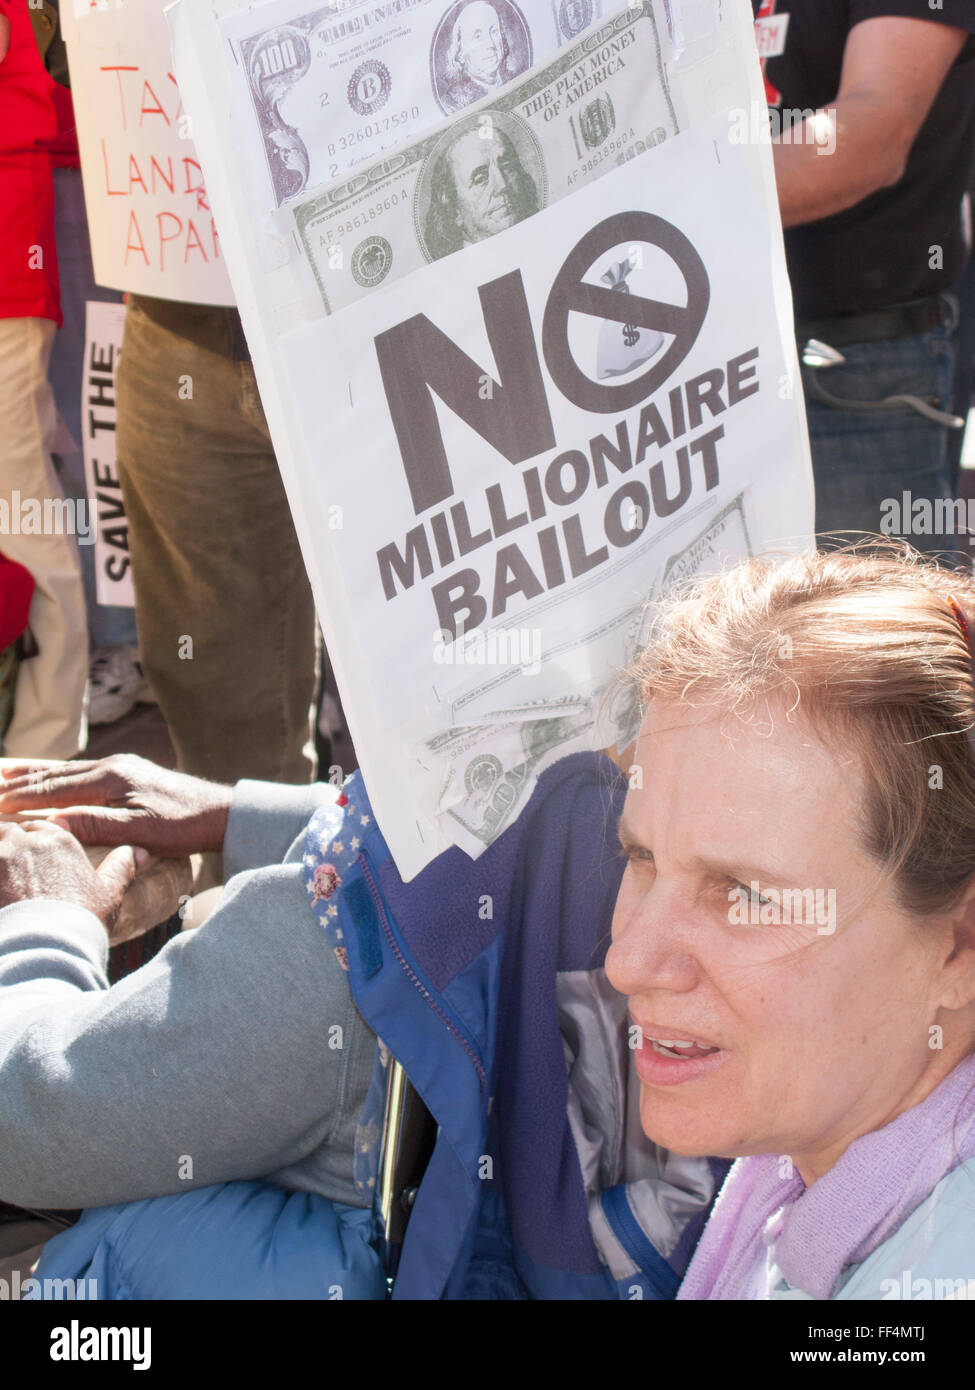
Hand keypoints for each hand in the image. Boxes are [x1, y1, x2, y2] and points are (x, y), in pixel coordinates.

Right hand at [0, 754, 231, 857]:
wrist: (220, 812)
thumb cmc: (183, 826)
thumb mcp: (139, 831)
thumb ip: (96, 824)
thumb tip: (52, 821)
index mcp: (112, 778)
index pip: (55, 788)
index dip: (21, 797)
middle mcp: (113, 766)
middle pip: (55, 774)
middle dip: (19, 781)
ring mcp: (121, 767)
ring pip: (67, 770)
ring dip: (34, 774)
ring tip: (4, 774)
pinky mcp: (128, 773)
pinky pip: (83, 773)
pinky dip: (57, 776)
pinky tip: (48, 777)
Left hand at [0, 820, 142, 933]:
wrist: (47, 948)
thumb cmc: (79, 921)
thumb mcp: (108, 893)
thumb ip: (121, 867)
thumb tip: (138, 851)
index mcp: (58, 840)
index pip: (37, 827)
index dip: (31, 840)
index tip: (28, 857)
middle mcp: (26, 841)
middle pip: (7, 830)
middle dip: (7, 845)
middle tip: (11, 872)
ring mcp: (0, 857)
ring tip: (3, 880)